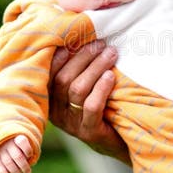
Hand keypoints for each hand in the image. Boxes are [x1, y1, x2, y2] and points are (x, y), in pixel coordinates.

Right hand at [0, 134, 33, 172]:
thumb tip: (31, 161)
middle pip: (17, 156)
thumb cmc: (19, 144)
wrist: (2, 140)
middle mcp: (8, 143)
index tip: (30, 155)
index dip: (28, 150)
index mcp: (17, 137)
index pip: (22, 142)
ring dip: (15, 172)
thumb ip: (29, 150)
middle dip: (24, 166)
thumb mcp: (25, 143)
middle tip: (28, 172)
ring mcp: (0, 150)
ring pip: (8, 163)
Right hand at [49, 40, 129, 161]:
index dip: (62, 52)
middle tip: (101, 43)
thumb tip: (82, 34)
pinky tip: (111, 76)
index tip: (78, 35)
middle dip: (83, 57)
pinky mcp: (88, 132)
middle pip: (63, 78)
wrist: (124, 139)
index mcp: (50, 98)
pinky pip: (91, 107)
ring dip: (95, 67)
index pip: (49, 71)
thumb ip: (79, 67)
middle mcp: (56, 112)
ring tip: (111, 53)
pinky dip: (101, 88)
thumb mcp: (88, 86)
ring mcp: (71, 124)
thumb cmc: (105, 105)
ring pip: (77, 89)